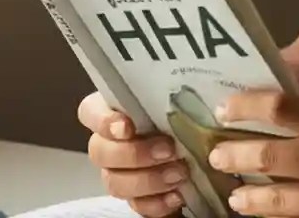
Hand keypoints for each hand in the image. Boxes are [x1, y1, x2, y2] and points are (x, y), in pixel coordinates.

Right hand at [78, 91, 209, 216]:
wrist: (207, 148)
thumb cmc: (190, 115)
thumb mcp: (184, 99)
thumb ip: (171, 99)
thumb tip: (182, 93)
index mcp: (117, 111)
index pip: (90, 111)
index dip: (103, 121)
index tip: (126, 128)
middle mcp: (111, 143)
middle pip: (100, 152)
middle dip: (134, 154)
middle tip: (167, 150)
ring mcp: (119, 172)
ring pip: (114, 182)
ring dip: (148, 180)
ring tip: (179, 174)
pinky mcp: (136, 196)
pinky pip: (135, 205)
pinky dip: (156, 203)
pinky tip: (176, 195)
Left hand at [209, 91, 298, 217]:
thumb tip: (276, 118)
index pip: (279, 107)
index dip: (243, 107)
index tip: (225, 109)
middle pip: (265, 153)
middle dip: (232, 154)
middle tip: (215, 154)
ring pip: (273, 197)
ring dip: (246, 196)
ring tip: (234, 196)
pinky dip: (276, 217)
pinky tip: (264, 215)